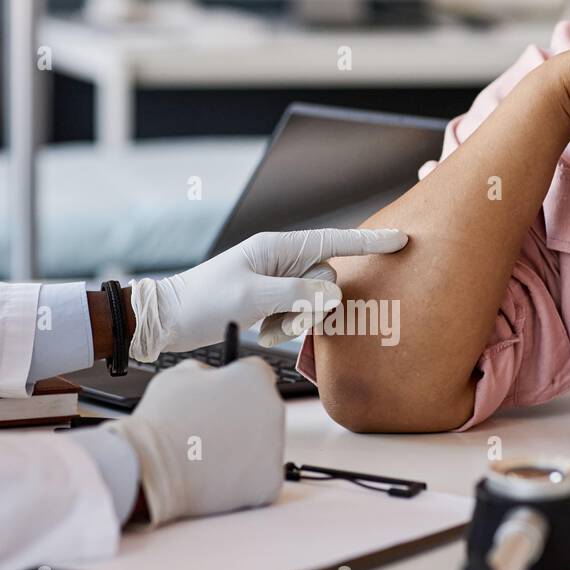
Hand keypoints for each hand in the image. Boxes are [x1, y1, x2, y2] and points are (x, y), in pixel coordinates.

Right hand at [103, 358, 284, 525]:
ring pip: (264, 447)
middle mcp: (272, 409)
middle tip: (212, 431)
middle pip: (263, 413)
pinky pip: (261, 477)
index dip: (238, 387)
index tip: (226, 399)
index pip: (258, 375)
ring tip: (209, 455)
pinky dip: (243, 479)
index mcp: (254, 378)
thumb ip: (205, 372)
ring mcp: (275, 448)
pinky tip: (217, 475)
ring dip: (244, 450)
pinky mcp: (270, 481)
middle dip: (242, 420)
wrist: (151, 468)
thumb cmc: (162, 422)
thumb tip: (210, 377)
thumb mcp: (178, 375)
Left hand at [128, 228, 407, 360]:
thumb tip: (333, 295)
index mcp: (278, 247)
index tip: (401, 238)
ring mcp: (276, 281)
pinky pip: (296, 314)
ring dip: (295, 320)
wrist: (168, 319)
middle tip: (281, 321)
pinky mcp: (271, 301)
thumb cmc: (205, 301)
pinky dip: (283, 327)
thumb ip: (299, 293)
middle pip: (325, 280)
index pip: (334, 241)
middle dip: (312, 306)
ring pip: (313, 301)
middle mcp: (281, 260)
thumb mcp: (253, 296)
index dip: (369, 241)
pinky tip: (261, 331)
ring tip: (265, 328)